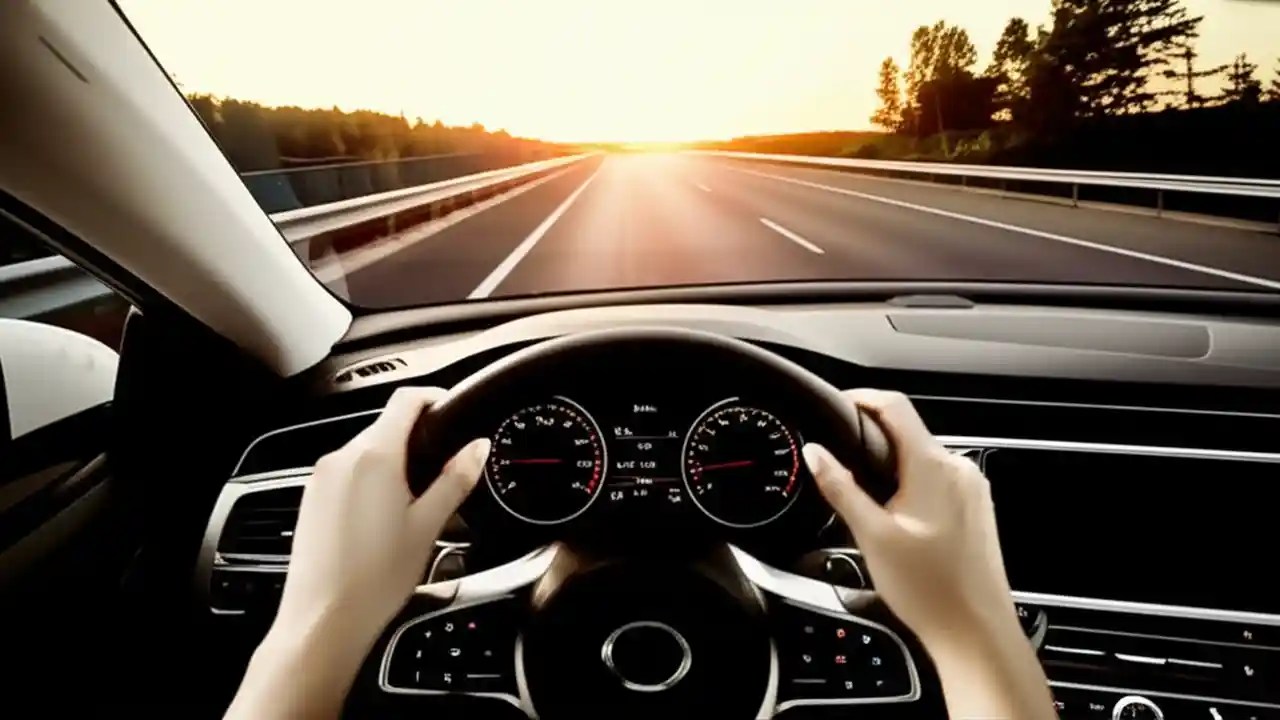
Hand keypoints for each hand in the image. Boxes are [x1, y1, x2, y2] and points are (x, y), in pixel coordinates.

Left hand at [275, 386, 489, 638]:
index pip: (406, 400)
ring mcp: (321, 478)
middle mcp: (341, 458)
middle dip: (417, 441)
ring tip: (414, 506)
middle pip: (386, 426)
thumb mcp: (428, 525)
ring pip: (366, 452)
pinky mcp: (311, 499)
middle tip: (443, 472)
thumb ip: (456, 479)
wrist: (323, 620)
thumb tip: (477, 447)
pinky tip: (383, 521)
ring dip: (393, 464)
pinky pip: (346, 475)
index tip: (451, 410)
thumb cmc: (375, 578)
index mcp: (374, 456)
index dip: (434, 398)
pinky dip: (369, 483)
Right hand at [803, 389, 1053, 719]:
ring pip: (922, 460)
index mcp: (933, 466)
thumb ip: (840, 488)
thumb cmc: (929, 590)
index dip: (862, 398)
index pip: (895, 406)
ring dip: (894, 470)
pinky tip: (900, 524)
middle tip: (843, 468)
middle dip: (873, 444)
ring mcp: (972, 489)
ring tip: (871, 508)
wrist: (975, 632)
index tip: (839, 405)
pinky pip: (938, 482)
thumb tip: (816, 453)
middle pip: (908, 434)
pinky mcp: (977, 509)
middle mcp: (959, 470)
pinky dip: (914, 489)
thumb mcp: (871, 536)